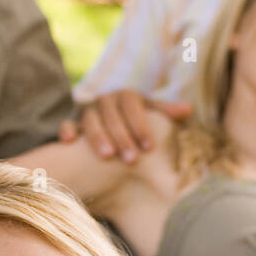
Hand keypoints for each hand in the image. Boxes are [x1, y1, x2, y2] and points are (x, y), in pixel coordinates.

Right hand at [59, 90, 191, 162]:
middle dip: (122, 136)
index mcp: (127, 96)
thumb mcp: (153, 117)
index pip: (133, 105)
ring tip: (106, 156)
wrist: (115, 130)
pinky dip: (67, 130)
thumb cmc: (139, 126)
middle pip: (112, 114)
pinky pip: (66, 124)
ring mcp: (88, 112)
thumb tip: (188, 110)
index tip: (149, 147)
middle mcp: (106, 101)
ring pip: (90, 119)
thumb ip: (168, 114)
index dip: (140, 124)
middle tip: (132, 159)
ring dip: (98, 136)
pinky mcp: (73, 124)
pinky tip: (69, 143)